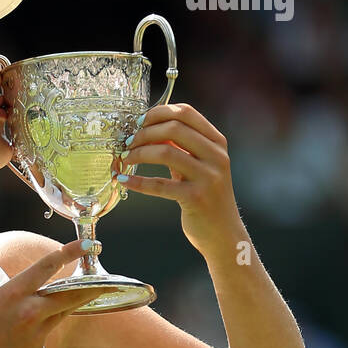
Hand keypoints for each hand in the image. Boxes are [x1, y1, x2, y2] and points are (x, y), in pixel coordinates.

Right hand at [0, 239, 101, 347]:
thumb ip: (17, 299)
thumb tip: (35, 299)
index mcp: (12, 293)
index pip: (47, 266)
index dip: (69, 253)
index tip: (84, 245)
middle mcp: (29, 310)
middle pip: (70, 294)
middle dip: (91, 287)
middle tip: (107, 282)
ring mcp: (36, 333)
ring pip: (61, 314)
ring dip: (71, 306)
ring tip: (84, 299)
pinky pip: (44, 336)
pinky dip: (38, 334)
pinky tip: (16, 344)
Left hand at [115, 102, 244, 260]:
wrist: (223, 233)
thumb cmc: (205, 197)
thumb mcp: (199, 166)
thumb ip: (181, 147)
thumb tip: (148, 129)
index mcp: (217, 142)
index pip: (186, 113)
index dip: (158, 113)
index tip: (138, 122)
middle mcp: (216, 156)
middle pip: (174, 128)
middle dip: (145, 133)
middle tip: (127, 142)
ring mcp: (208, 177)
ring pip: (166, 153)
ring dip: (139, 154)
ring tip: (125, 159)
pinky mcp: (196, 198)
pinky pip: (160, 185)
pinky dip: (138, 182)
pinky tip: (124, 180)